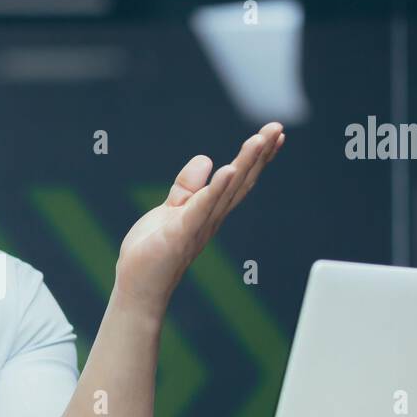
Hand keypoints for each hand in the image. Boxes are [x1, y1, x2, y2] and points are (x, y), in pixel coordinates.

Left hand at [113, 122, 285, 318]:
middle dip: (259, 154)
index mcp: (209, 211)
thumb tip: (206, 159)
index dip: (257, 157)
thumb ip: (188, 187)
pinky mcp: (180, 234)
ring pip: (226, 190)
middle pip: (240, 181)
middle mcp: (210, 218)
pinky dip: (214, 189)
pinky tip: (228, 169)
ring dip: (244, 163)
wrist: (139, 288)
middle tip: (277, 128)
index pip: (238, 179)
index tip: (275, 134)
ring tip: (260, 140)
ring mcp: (198, 226)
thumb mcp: (171, 210)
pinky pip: (200, 208)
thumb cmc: (154, 252)